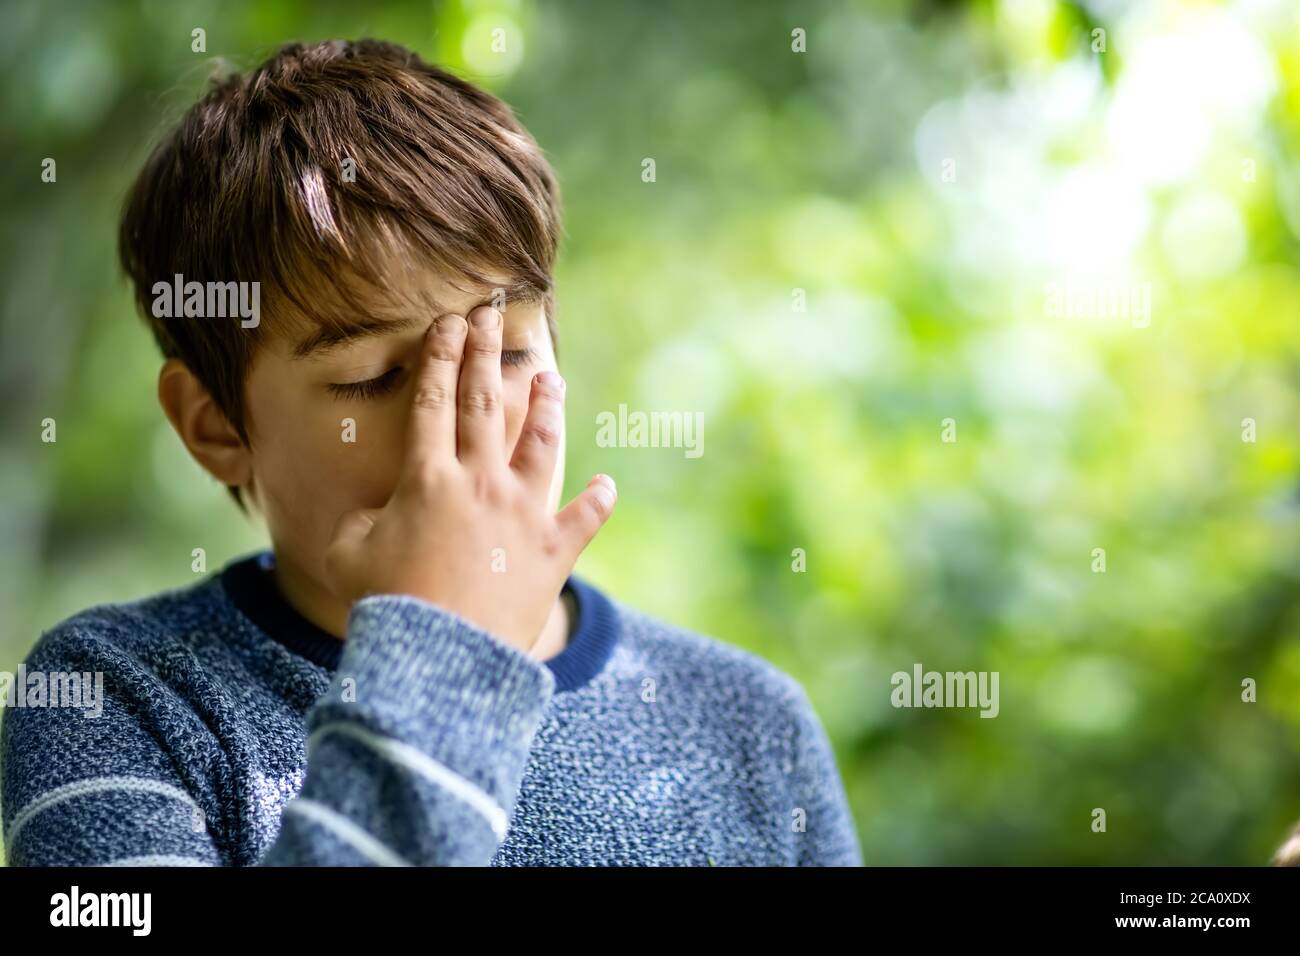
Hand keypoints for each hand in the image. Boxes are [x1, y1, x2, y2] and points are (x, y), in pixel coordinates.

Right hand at [322, 305, 616, 652]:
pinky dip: (597, 501)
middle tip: (490, 318)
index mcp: (428, 479)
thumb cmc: (387, 606)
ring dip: (547, 408)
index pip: (433, 402)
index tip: (448, 324)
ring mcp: (523, 514)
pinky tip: (607, 484)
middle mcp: (481, 484)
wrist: (442, 656)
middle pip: (483, 405)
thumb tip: (378, 512)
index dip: (440, 358)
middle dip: (485, 355)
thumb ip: (362, 519)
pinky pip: (583, 518)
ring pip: (541, 445)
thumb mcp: (349, 554)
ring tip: (552, 378)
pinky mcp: (553, 551)